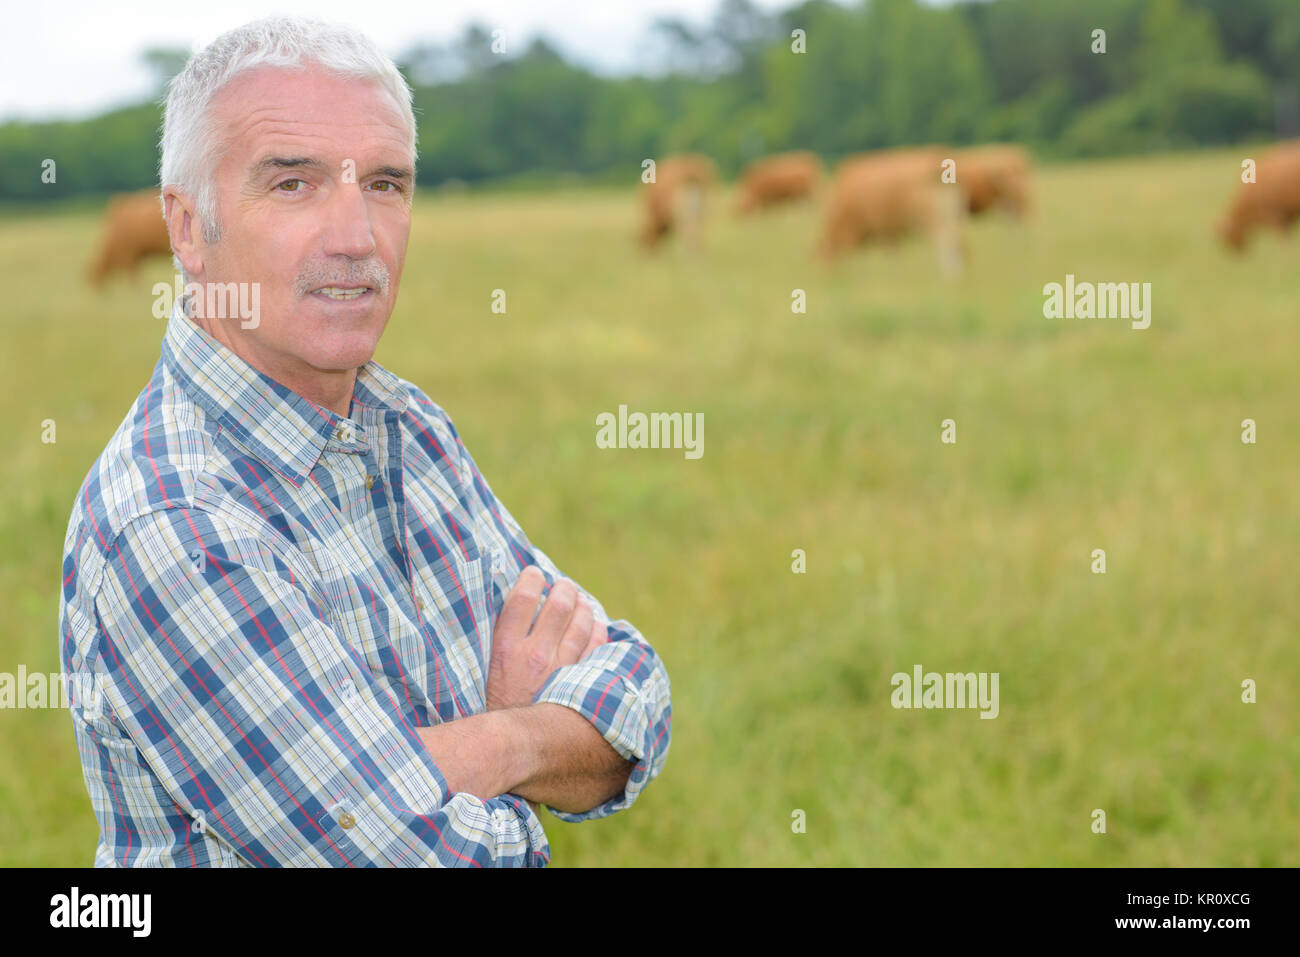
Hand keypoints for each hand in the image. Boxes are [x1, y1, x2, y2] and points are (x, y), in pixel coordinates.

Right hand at [485, 566, 606, 711]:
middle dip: (564, 588)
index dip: (531, 579)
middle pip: (558, 605)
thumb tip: (513, 610)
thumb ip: (498, 643)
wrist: (512, 751)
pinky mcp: (578, 685)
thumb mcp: (485, 673)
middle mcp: (534, 656)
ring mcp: (560, 670)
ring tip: (582, 601)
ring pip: (582, 623)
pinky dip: (598, 632)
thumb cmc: (493, 709)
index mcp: (505, 650)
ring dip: (584, 606)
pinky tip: (596, 626)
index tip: (535, 573)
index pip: (521, 598)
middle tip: (565, 585)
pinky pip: (596, 649)